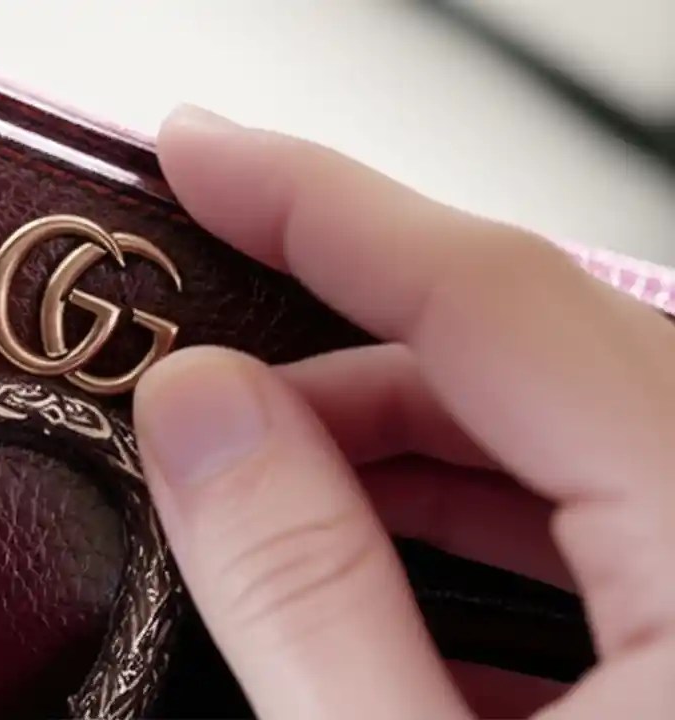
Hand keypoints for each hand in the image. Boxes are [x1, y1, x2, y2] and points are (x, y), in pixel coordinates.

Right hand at [134, 105, 674, 718]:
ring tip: (268, 499)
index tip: (204, 155)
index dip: (325, 205)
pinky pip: (609, 522)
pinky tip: (380, 582)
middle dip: (342, 361)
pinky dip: (476, 528)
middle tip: (203, 402)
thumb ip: (306, 592)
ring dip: (400, 448)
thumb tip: (202, 417)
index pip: (503, 294)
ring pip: (569, 434)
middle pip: (533, 355)